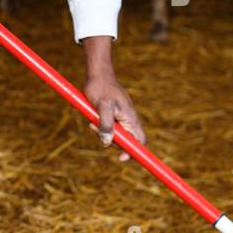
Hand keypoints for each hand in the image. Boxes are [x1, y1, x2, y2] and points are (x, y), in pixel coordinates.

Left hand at [81, 36, 144, 162]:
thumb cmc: (102, 89)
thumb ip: (106, 125)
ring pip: (114, 135)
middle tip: (97, 129)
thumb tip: (107, 142)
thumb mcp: (103, 107)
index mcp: (131, 118)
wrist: (97, 75)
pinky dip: (100, 127)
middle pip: (125, 141)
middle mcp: (128, 120)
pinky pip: (108, 128)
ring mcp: (121, 118)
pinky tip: (92, 118)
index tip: (121, 157)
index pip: (139, 141)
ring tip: (92, 121)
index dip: (134, 152)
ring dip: (102, 132)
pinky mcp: (113, 116)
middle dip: (110, 140)